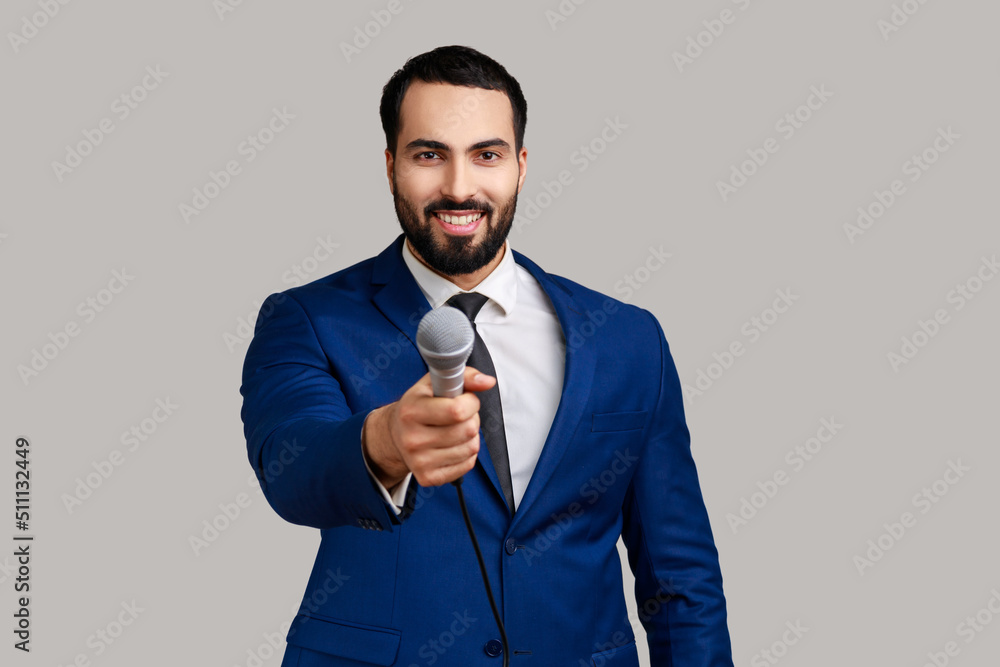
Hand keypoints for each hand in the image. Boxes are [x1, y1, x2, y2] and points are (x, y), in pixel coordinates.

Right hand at [363, 367, 494, 487]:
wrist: (395, 435)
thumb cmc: (418, 406)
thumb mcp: (433, 383)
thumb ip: (463, 377)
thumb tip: (488, 381)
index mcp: (411, 411)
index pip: (457, 410)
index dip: (470, 402)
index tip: (465, 399)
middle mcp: (412, 438)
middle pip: (467, 430)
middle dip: (472, 418)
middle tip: (460, 415)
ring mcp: (419, 461)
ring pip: (471, 447)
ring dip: (471, 436)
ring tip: (456, 429)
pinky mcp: (428, 478)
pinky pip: (467, 464)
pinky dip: (467, 453)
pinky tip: (454, 444)